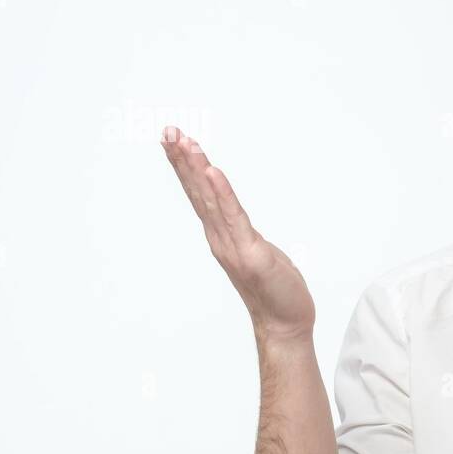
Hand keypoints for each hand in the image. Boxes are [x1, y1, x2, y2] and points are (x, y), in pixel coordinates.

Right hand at [159, 127, 314, 342]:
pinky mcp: (251, 253)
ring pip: (211, 200)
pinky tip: (212, 171)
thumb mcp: (256, 251)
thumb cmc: (274, 288)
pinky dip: (222, 193)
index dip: (186, 167)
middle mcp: (220, 238)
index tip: (174, 140)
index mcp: (222, 235)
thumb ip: (241, 233)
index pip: (200, 194)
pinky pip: (234, 217)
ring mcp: (233, 246)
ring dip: (197, 170)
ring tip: (185, 142)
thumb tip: (235, 217)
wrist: (284, 322)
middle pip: (198, 193)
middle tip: (168, 131)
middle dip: (183, 161)